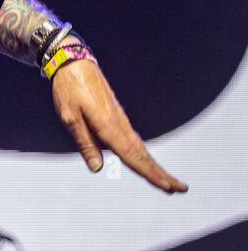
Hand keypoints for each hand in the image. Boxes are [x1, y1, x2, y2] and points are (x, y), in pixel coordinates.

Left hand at [50, 59, 187, 192]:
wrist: (73, 61)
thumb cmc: (68, 88)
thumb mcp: (69, 116)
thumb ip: (84, 143)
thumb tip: (98, 168)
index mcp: (107, 125)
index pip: (132, 156)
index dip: (149, 174)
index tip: (167, 187)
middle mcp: (119, 123)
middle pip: (143, 154)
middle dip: (161, 173)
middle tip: (181, 189)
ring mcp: (119, 118)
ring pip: (140, 147)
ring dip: (155, 165)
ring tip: (168, 181)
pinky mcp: (116, 115)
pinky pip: (133, 139)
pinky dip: (142, 153)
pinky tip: (145, 160)